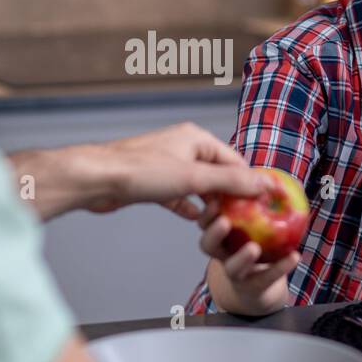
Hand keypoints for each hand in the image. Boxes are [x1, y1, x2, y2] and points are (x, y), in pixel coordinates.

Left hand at [87, 122, 267, 219]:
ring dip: (209, 203)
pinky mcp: (153, 183)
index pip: (235, 160)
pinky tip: (195, 220)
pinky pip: (179, 195)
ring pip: (198, 186)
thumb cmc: (142, 171)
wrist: (97, 179)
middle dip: (230, 195)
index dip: (250, 182)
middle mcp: (184, 148)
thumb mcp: (194, 177)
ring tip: (221, 222)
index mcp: (197, 139)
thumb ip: (231, 180)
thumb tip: (264, 183)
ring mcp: (167, 165)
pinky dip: (188, 206)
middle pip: (218, 173)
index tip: (263, 205)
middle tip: (244, 219)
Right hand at [198, 201, 298, 315]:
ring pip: (232, 268)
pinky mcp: (252, 286)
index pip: (205, 220)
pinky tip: (295, 256)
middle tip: (225, 222)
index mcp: (218, 232)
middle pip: (208, 245)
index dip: (207, 211)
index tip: (216, 199)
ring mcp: (234, 272)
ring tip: (254, 248)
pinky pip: (265, 278)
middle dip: (214, 232)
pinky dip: (280, 267)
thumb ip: (262, 200)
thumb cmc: (255, 242)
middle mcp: (221, 253)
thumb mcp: (255, 220)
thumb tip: (279, 178)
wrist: (258, 283)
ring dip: (241, 257)